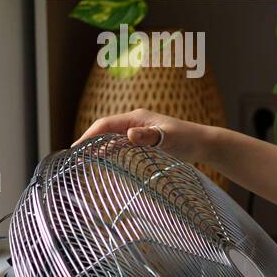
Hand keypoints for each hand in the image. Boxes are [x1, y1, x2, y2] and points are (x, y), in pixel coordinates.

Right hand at [71, 109, 210, 165]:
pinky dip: (109, 150)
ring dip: (97, 146)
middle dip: (89, 140)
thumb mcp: (168, 138)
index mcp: (137, 117)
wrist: (204, 143)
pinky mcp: (145, 140)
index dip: (89, 135)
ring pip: (111, 137)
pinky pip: (121, 144)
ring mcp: (139, 130)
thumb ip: (149, 137)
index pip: (106, 124)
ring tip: (81, 158)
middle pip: (105, 129)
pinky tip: (103, 159)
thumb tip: (128, 135)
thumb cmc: (188, 139)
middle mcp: (135, 122)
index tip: (76, 147)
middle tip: (73, 155)